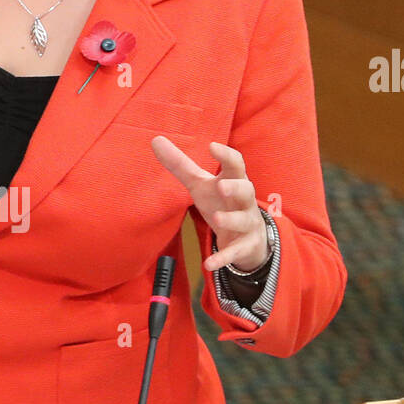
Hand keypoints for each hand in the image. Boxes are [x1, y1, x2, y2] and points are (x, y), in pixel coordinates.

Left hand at [151, 137, 269, 272]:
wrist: (247, 236)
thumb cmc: (221, 202)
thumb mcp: (200, 184)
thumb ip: (180, 164)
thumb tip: (155, 139)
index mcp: (233, 181)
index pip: (236, 164)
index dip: (226, 155)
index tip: (213, 146)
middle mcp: (244, 201)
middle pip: (246, 190)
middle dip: (236, 188)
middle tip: (222, 187)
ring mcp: (247, 223)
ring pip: (243, 220)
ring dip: (230, 220)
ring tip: (216, 219)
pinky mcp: (244, 246)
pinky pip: (235, 252)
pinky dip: (223, 257)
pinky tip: (208, 263)